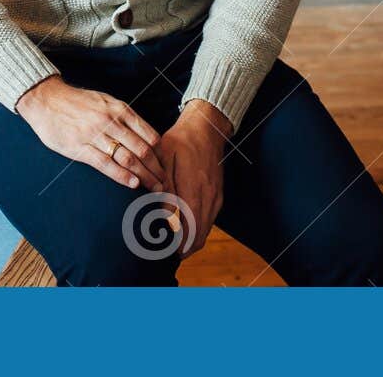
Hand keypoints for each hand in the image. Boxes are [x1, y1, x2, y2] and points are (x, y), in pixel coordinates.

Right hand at [15, 76, 170, 190]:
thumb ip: (123, 116)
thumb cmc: (77, 102)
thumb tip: (142, 135)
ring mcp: (96, 135)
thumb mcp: (105, 101)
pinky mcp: (80, 147)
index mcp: (119, 109)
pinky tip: (133, 184)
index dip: (161, 154)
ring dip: (144, 176)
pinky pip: (106, 164)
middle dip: (157, 169)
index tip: (166, 167)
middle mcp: (111, 121)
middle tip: (165, 184)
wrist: (46, 99)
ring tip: (154, 188)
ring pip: (128, 158)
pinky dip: (122, 175)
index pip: (149, 134)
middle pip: (142, 149)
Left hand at [155, 98, 230, 257]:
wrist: (206, 129)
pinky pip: (209, 219)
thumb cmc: (181, 142)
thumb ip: (167, 190)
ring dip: (191, 240)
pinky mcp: (218, 194)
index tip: (164, 253)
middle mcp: (208, 199)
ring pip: (205, 230)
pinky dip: (198, 228)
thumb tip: (167, 219)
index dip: (178, 247)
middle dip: (184, 248)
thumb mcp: (166, 161)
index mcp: (194, 192)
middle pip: (199, 236)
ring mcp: (215, 197)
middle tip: (165, 252)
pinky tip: (185, 226)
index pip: (189, 231)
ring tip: (173, 242)